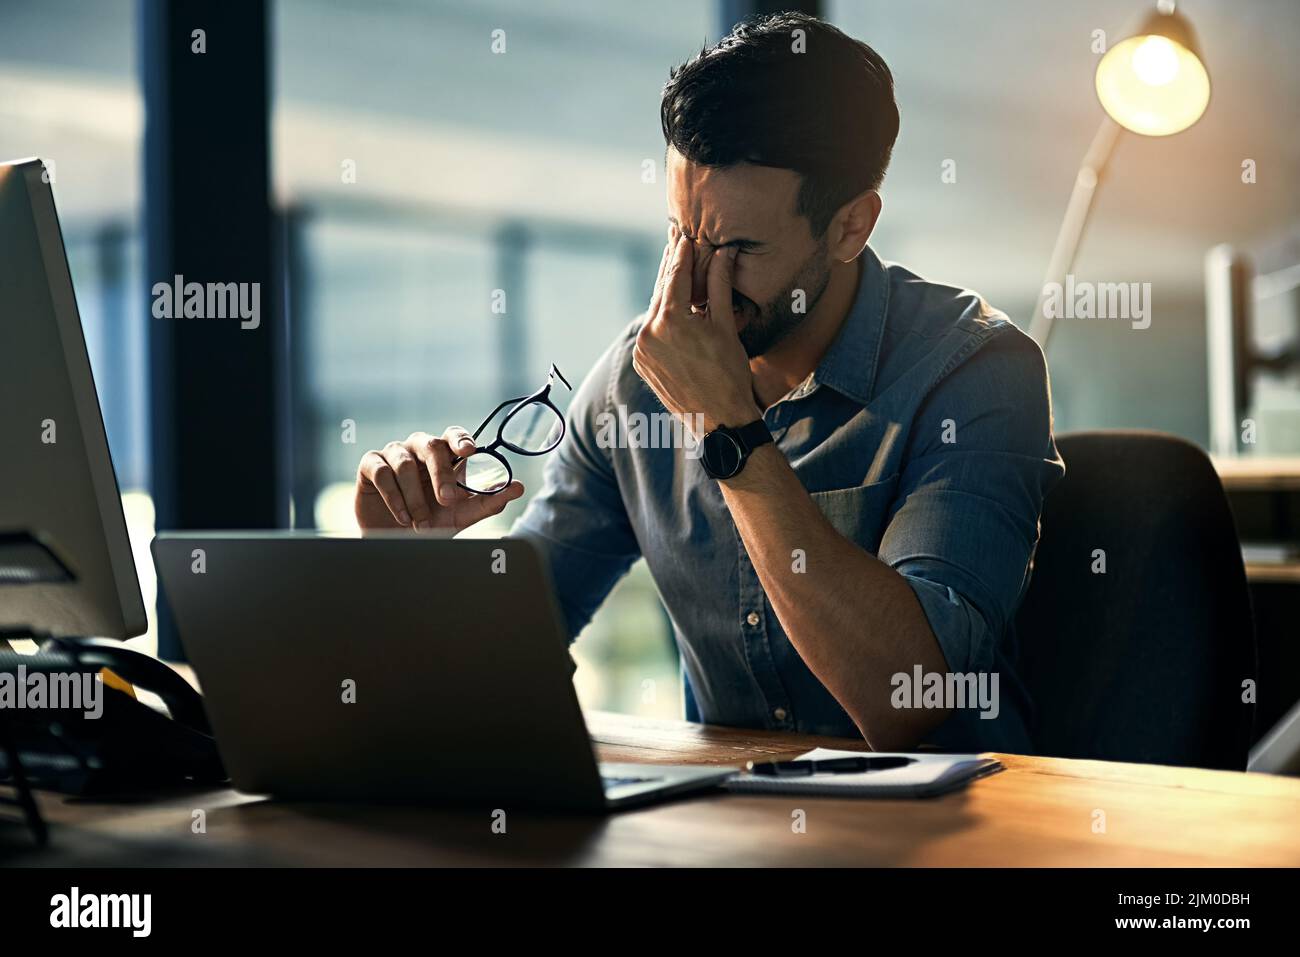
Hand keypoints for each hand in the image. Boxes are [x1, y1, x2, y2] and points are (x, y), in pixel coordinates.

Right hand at [354, 428, 523, 532]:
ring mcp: (394, 454)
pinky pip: (383, 473)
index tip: (469, 450)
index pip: (454, 435)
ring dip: (415, 497)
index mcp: (444, 455)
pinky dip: (394, 497)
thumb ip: (489, 501)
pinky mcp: (370, 465)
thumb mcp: (463, 515)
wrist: (396, 542)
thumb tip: (518, 487)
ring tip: (420, 522)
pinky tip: (403, 517)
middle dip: (442, 475)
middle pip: (432, 446)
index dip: (461, 439)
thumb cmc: (432, 522)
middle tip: (448, 501)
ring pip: (405, 464)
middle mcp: (419, 449)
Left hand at [633, 229, 761, 435]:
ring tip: (676, 272)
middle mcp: (649, 333)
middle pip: (661, 290)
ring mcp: (642, 350)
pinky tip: (673, 306)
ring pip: (654, 310)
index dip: (682, 253)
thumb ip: (718, 286)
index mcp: (671, 320)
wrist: (719, 420)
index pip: (676, 276)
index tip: (684, 235)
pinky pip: (651, 331)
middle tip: (676, 243)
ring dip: (666, 291)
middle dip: (671, 267)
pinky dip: (661, 317)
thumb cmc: (729, 373)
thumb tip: (723, 252)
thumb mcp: (726, 325)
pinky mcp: (642, 363)